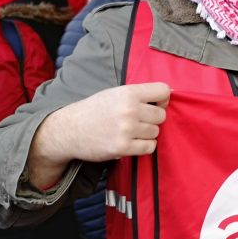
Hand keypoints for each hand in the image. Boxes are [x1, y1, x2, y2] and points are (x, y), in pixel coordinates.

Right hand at [28, 83, 171, 187]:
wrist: (69, 130)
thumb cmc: (95, 110)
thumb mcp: (115, 93)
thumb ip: (139, 94)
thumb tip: (169, 94)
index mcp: (128, 93)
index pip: (163, 90)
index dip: (162, 99)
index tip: (154, 105)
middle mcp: (129, 109)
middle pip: (161, 115)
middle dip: (152, 119)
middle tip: (138, 121)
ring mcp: (126, 129)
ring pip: (156, 132)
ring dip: (147, 134)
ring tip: (130, 131)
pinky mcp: (123, 147)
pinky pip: (149, 147)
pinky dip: (143, 146)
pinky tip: (131, 142)